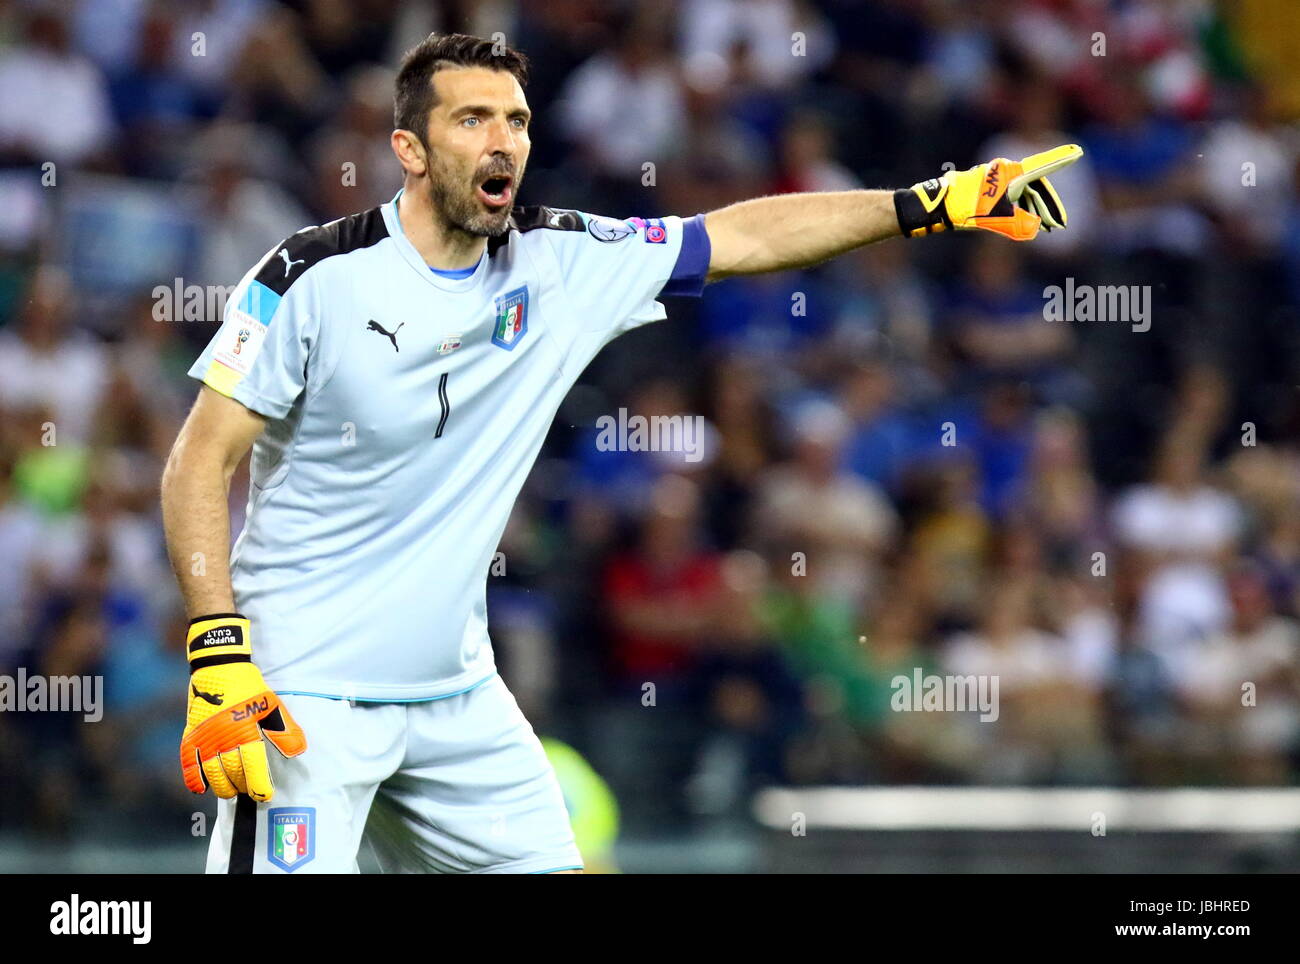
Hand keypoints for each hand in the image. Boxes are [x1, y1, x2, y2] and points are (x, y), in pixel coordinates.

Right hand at [179, 614, 306, 800]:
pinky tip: (200, 789)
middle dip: (242, 786)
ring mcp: (204, 737)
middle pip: (231, 772)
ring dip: (222, 786)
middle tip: (249, 792)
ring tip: (231, 791)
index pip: (252, 765)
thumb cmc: (250, 689)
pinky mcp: (191, 735)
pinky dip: (193, 779)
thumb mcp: (272, 706)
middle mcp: (223, 737)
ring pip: (211, 772)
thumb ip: (284, 731)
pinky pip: (189, 763)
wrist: (220, 668)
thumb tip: (297, 751)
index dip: (259, 784)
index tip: (264, 795)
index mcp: (246, 730)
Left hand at [895, 144, 1083, 241]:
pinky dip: (1021, 207)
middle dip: (1048, 206)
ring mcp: (996, 177)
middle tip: (1059, 224)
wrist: (938, 206)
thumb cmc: (966, 210)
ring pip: (1023, 192)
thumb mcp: (996, 220)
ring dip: (1035, 209)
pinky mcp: (988, 185)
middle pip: (1035, 186)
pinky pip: (1012, 194)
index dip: (1060, 159)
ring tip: (1046, 228)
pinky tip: (1028, 221)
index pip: (1041, 166)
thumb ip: (1019, 223)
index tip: (1077, 151)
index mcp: (1010, 174)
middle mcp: (1004, 171)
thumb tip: (1035, 227)